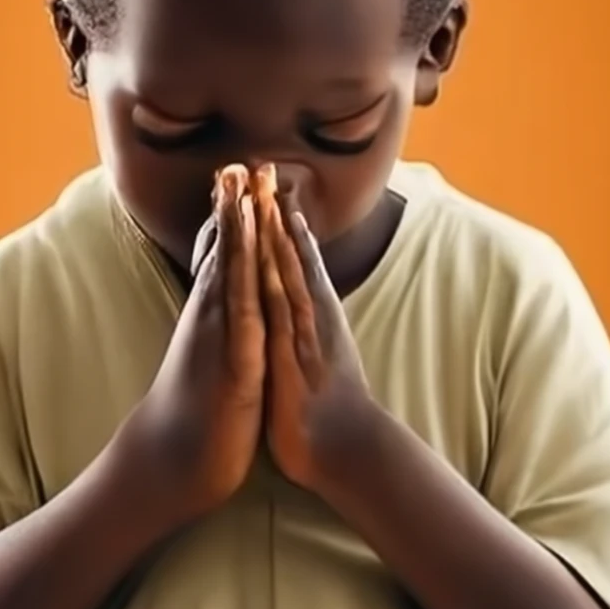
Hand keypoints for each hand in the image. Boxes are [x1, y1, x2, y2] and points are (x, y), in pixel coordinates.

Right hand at [134, 165, 265, 515]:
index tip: (235, 180)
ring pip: (229, 266)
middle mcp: (211, 315)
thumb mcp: (208, 362)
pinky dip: (245, 266)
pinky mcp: (232, 355)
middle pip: (222, 249)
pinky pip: (241, 301)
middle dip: (231, 205)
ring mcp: (219, 331)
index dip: (227, 219)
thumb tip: (220, 309)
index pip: (220, 258)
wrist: (172, 462)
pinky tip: (249, 240)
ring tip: (239, 180)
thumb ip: (213, 331)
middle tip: (238, 160)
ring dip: (235, 221)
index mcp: (212, 317)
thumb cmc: (194, 414)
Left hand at [255, 167, 373, 491]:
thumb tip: (295, 307)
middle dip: (273, 206)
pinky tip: (268, 246)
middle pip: (290, 250)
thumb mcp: (312, 355)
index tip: (263, 183)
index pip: (293, 256)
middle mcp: (311, 310)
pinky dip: (275, 269)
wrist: (348, 446)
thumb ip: (302, 327)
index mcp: (310, 312)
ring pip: (287, 266)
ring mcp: (305, 326)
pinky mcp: (296, 347)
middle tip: (262, 162)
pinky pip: (283, 301)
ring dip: (274, 227)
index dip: (277, 219)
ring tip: (262, 188)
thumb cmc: (329, 404)